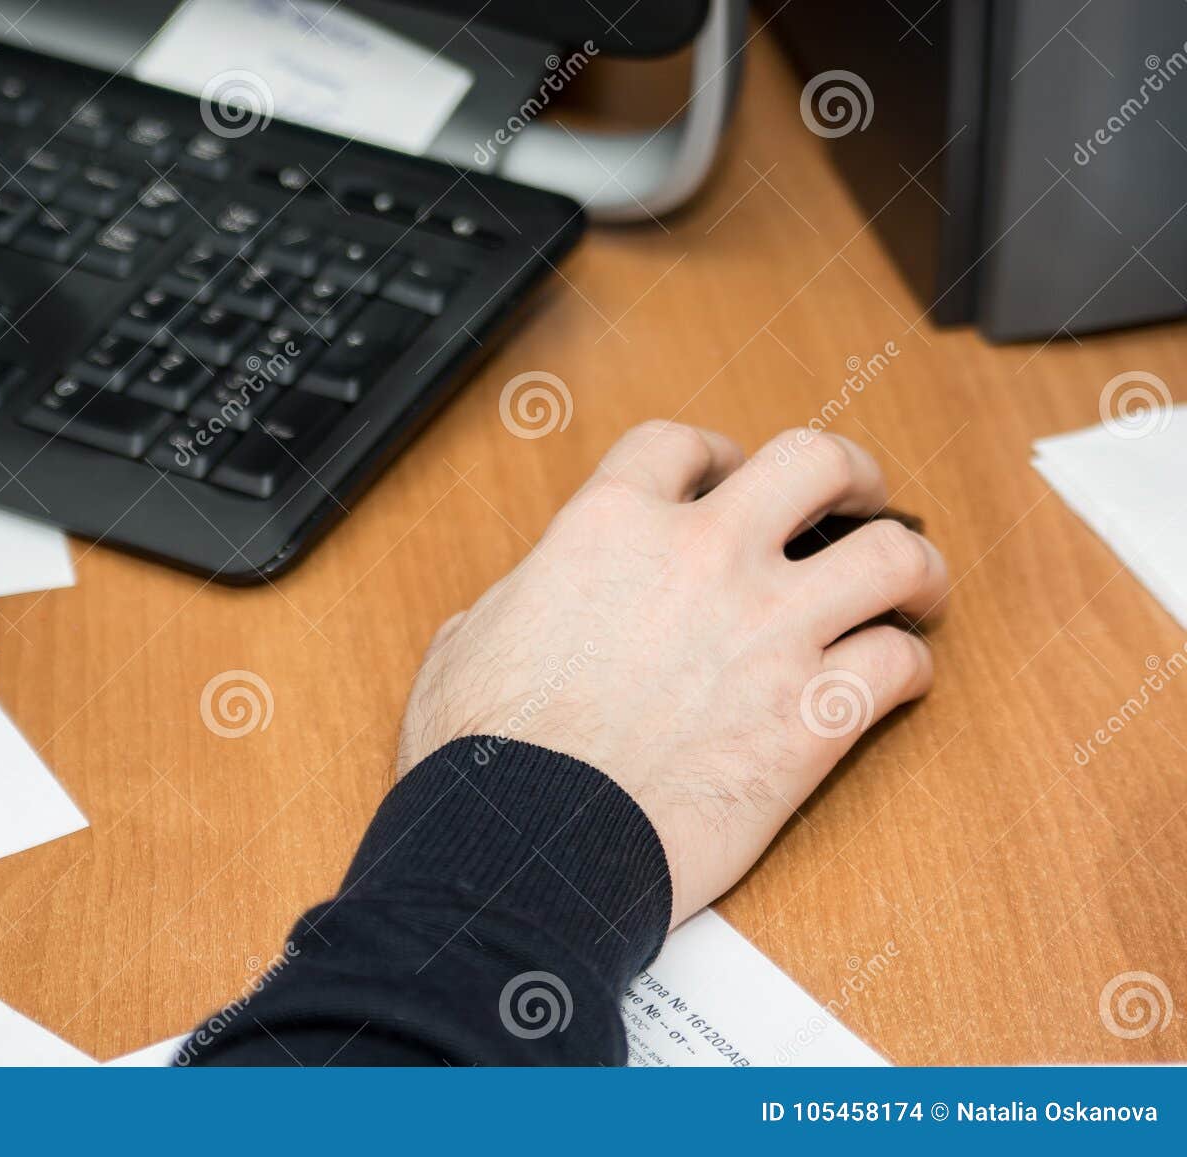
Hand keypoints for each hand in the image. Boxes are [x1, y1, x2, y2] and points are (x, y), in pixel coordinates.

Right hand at [395, 421, 947, 927]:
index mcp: (611, 526)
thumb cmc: (484, 755)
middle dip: (850, 475)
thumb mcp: (469, 640)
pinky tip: (896, 678)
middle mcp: (703, 557)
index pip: (682, 446)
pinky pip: (899, 662)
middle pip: (815, 462)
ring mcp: (770, 630)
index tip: (726, 475)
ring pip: (892, 554)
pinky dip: (909, 666)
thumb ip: (523, 595)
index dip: (713, 452)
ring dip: (912, 564)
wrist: (527, 845)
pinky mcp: (813, 714)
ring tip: (912, 587)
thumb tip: (534, 599)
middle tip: (857, 501)